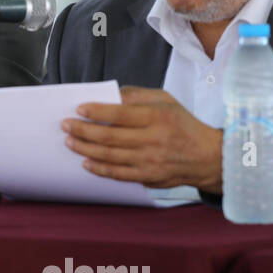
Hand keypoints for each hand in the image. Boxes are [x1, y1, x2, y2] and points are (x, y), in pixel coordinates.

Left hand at [61, 86, 222, 192]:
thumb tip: (109, 95)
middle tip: (65, 125)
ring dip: (85, 149)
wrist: (207, 156)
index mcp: (158, 117)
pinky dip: (99, 169)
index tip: (79, 109)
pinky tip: (86, 162)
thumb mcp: (166, 100)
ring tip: (69, 141)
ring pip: (109, 156)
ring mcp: (150, 161)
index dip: (97, 112)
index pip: (120, 114)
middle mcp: (153, 140)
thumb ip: (137, 96)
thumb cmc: (182, 124)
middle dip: (83, 130)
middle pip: (110, 137)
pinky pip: (118, 174)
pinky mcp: (148, 177)